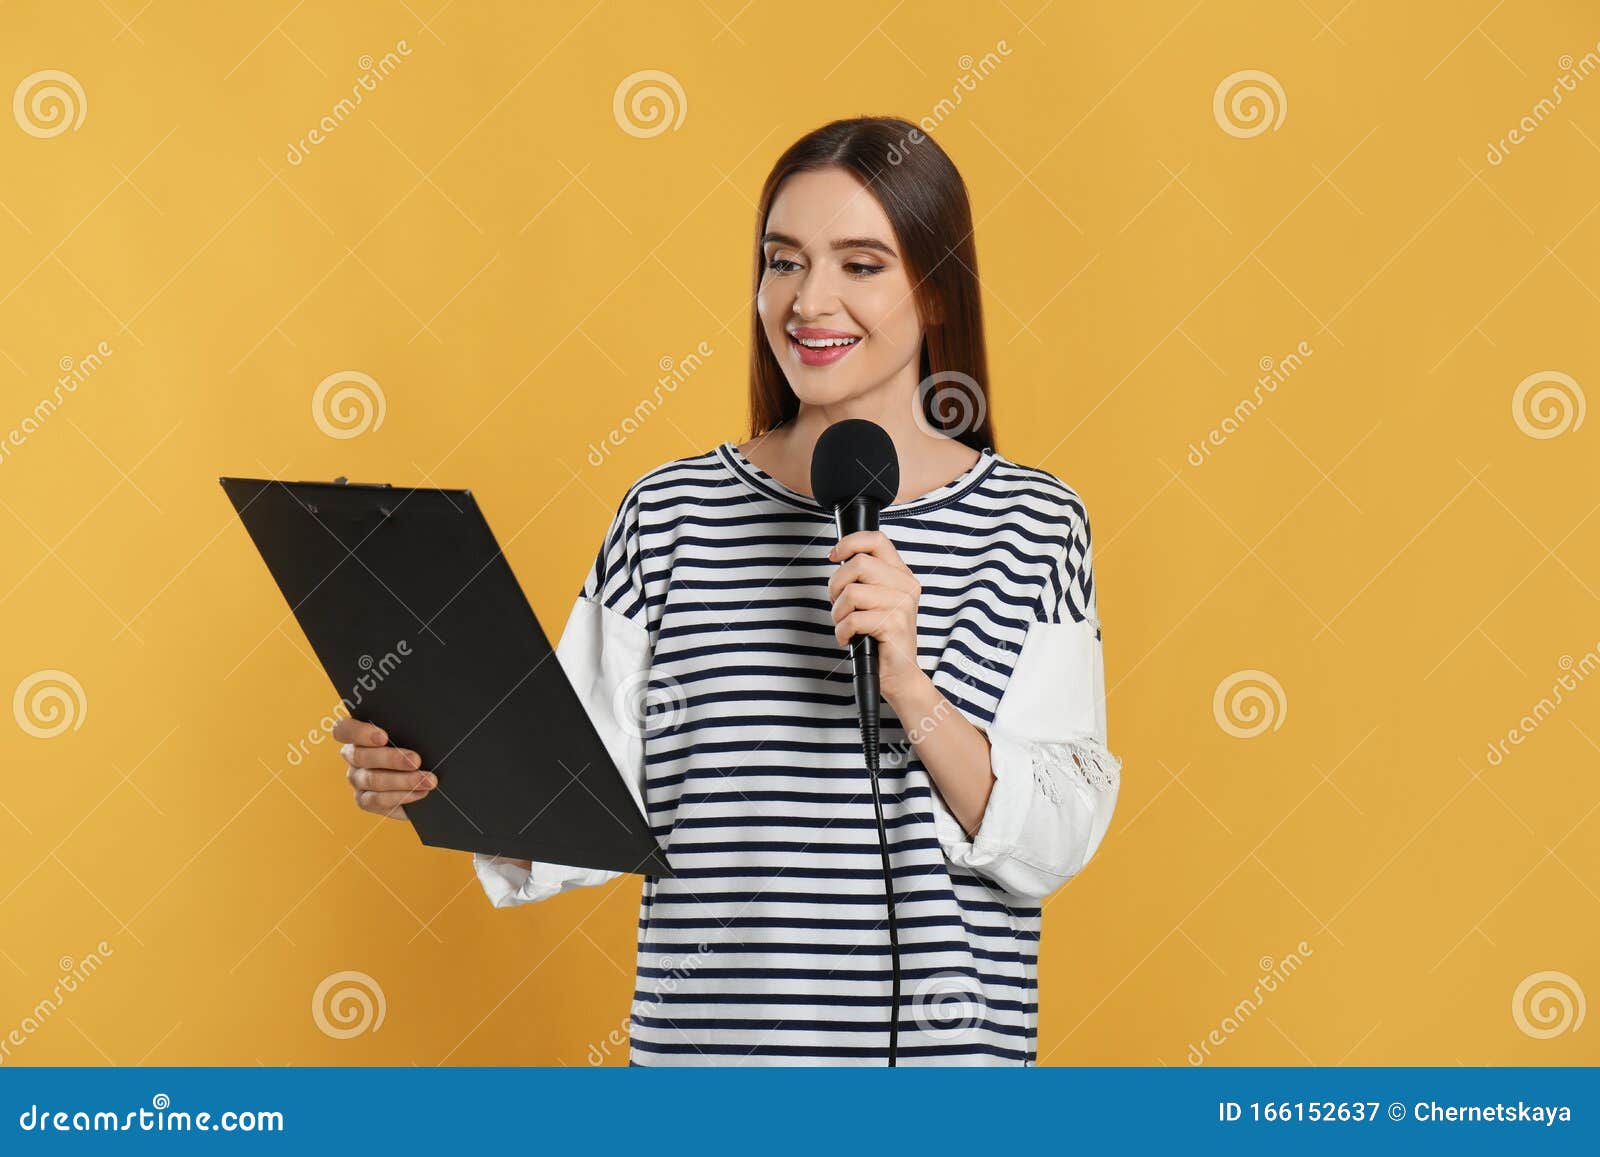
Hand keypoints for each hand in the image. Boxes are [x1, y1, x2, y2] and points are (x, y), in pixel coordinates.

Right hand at [331, 716, 436, 819]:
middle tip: (416, 760)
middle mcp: (353, 757)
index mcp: (359, 735)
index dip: (359, 732)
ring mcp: (357, 780)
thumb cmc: (416, 748)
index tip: (383, 737)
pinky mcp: (365, 800)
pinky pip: (377, 800)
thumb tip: (423, 727)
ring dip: (403, 780)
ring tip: (427, 780)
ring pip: (372, 780)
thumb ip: (408, 730)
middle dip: (391, 758)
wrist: (422, 777)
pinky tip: (420, 792)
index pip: (343, 729)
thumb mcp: (412, 735)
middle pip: (360, 756)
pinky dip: (401, 796)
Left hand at [827, 529, 927, 702]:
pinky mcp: (894, 624)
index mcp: (901, 575)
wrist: (900, 675)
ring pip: (852, 592)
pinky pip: (852, 619)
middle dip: (836, 585)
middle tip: (838, 605)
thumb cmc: (882, 638)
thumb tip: (838, 557)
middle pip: (858, 564)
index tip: (833, 556)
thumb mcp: (875, 600)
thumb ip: (865, 577)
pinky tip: (849, 638)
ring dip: (838, 613)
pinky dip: (842, 631)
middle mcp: (905, 586)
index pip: (876, 540)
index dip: (850, 543)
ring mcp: (902, 605)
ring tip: (845, 625)